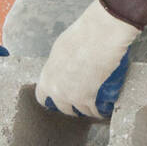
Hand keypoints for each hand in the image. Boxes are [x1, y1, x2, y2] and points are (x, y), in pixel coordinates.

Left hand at [35, 0, 140, 119]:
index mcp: (47, 75)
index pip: (42, 96)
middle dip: (71, 106)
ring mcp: (73, 96)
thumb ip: (59, 63)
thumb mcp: (61, 49)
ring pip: (80, 111)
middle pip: (62, 107)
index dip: (52, 98)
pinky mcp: (90, 98)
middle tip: (81, 100)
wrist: (100, 34)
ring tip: (95, 106)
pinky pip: (94, 111)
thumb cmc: (82, 35)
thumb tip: (65, 68)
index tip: (60, 96)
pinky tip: (104, 109)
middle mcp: (56, 89)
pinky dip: (99, 111)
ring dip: (87, 110)